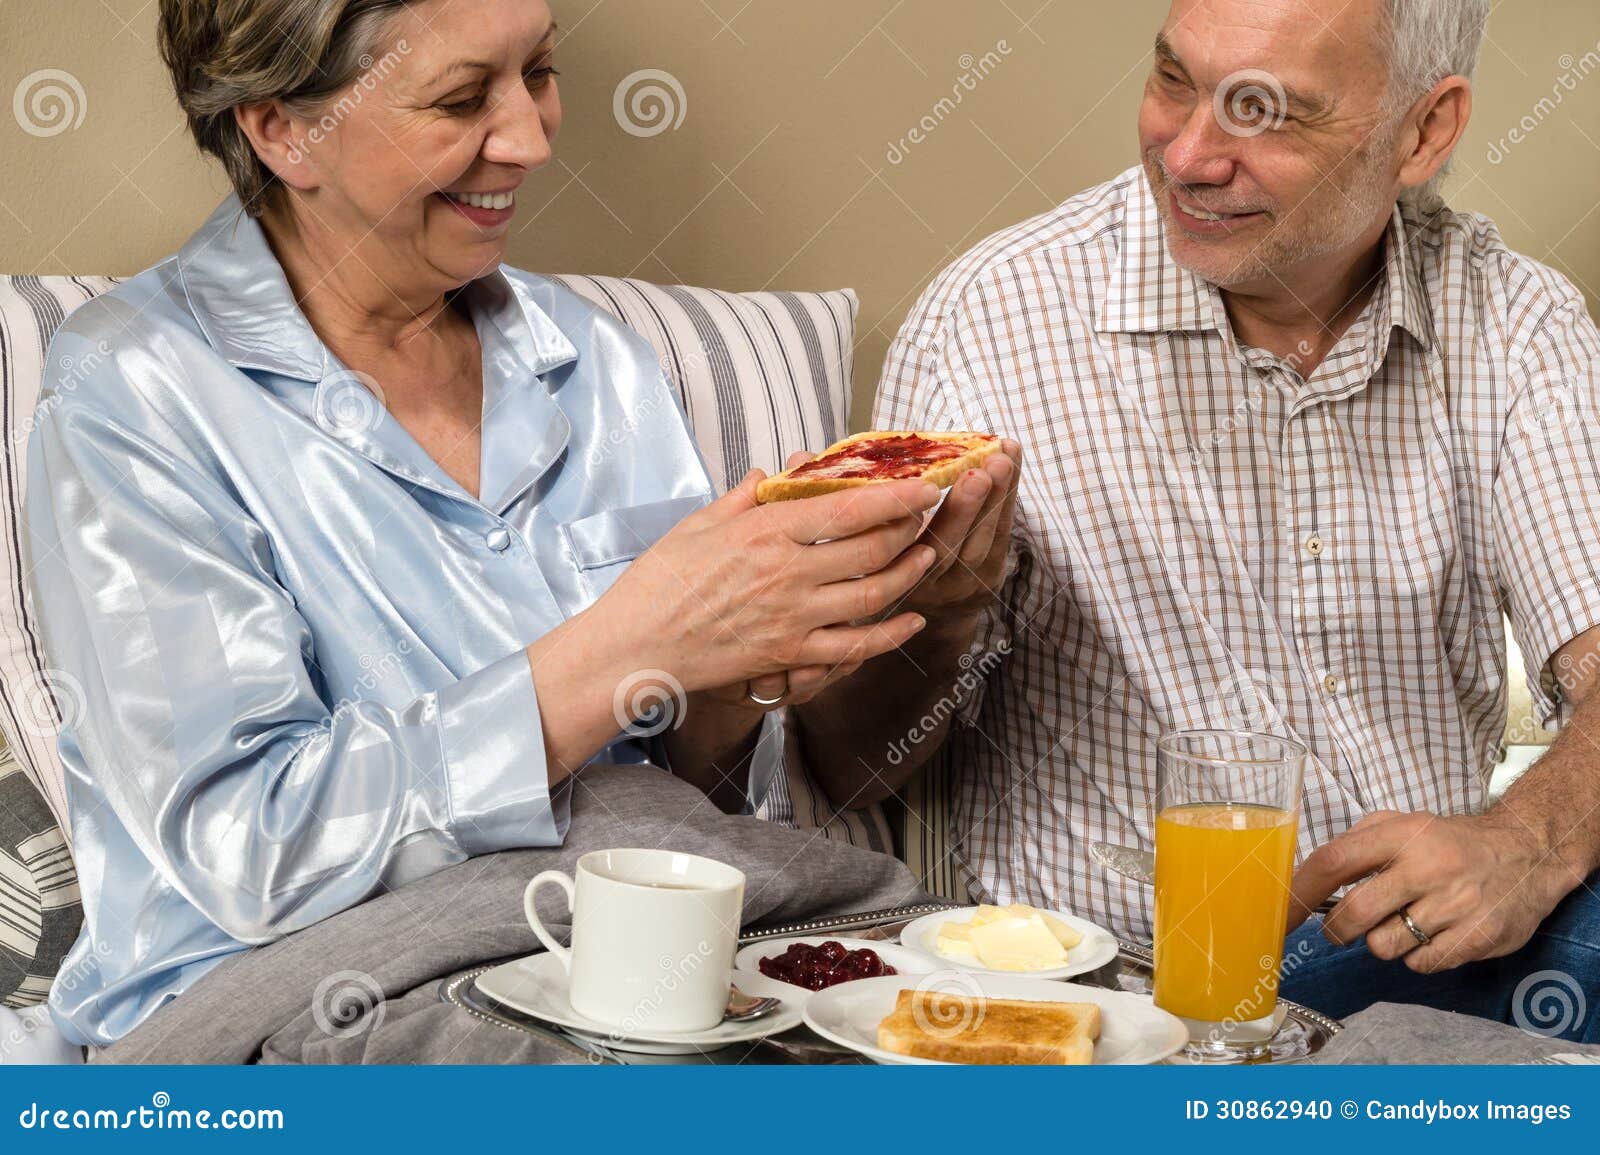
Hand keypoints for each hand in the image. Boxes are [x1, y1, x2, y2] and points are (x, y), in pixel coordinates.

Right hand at [597, 470, 941, 696]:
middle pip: (872, 547)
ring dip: (910, 573)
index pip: (849, 508)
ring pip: (873, 594)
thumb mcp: (700, 523)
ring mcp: (793, 617)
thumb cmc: (660, 581)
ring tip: (928, 555)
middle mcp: (788, 572)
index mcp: (766, 531)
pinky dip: (891, 636)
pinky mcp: (790, 654)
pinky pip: (855, 647)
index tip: (925, 484)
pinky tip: (913, 622)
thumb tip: (777, 472)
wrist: (637, 645)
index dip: (897, 495)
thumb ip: (746, 497)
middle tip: (929, 515)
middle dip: (911, 528)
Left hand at [1288, 810, 1574, 972]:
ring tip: (1403, 922)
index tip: (1282, 915)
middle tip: (1342, 929)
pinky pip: (1421, 963)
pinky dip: (1418, 956)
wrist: (1527, 852)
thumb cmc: (1450, 842)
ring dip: (1383, 942)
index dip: (1300, 892)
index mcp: (1401, 834)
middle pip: (1355, 913)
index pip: (1334, 861)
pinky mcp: (1477, 937)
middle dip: (1337, 929)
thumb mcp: (1404, 824)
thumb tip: (1307, 877)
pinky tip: (1433, 934)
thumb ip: (1357, 844)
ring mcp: (1454, 903)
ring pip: (1385, 945)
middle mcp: (1428, 867)